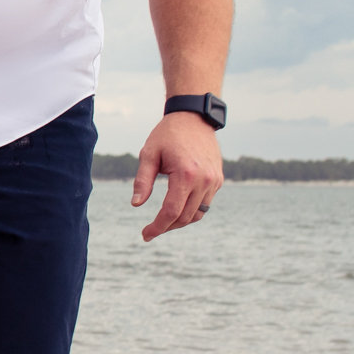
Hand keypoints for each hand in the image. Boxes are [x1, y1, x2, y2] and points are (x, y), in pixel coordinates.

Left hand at [132, 111, 223, 241]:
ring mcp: (214, 181)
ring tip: (162, 222)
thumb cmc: (167, 134)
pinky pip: (205, 204)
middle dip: (166, 227)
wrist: (194, 118)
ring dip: (179, 222)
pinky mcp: (218, 179)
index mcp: (186, 174)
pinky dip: (191, 211)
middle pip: (184, 217)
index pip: (171, 211)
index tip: (145, 235)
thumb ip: (142, 181)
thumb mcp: (149, 154)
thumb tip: (136, 204)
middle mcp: (204, 180)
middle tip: (150, 231)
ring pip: (197, 214)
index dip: (157, 227)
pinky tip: (177, 209)